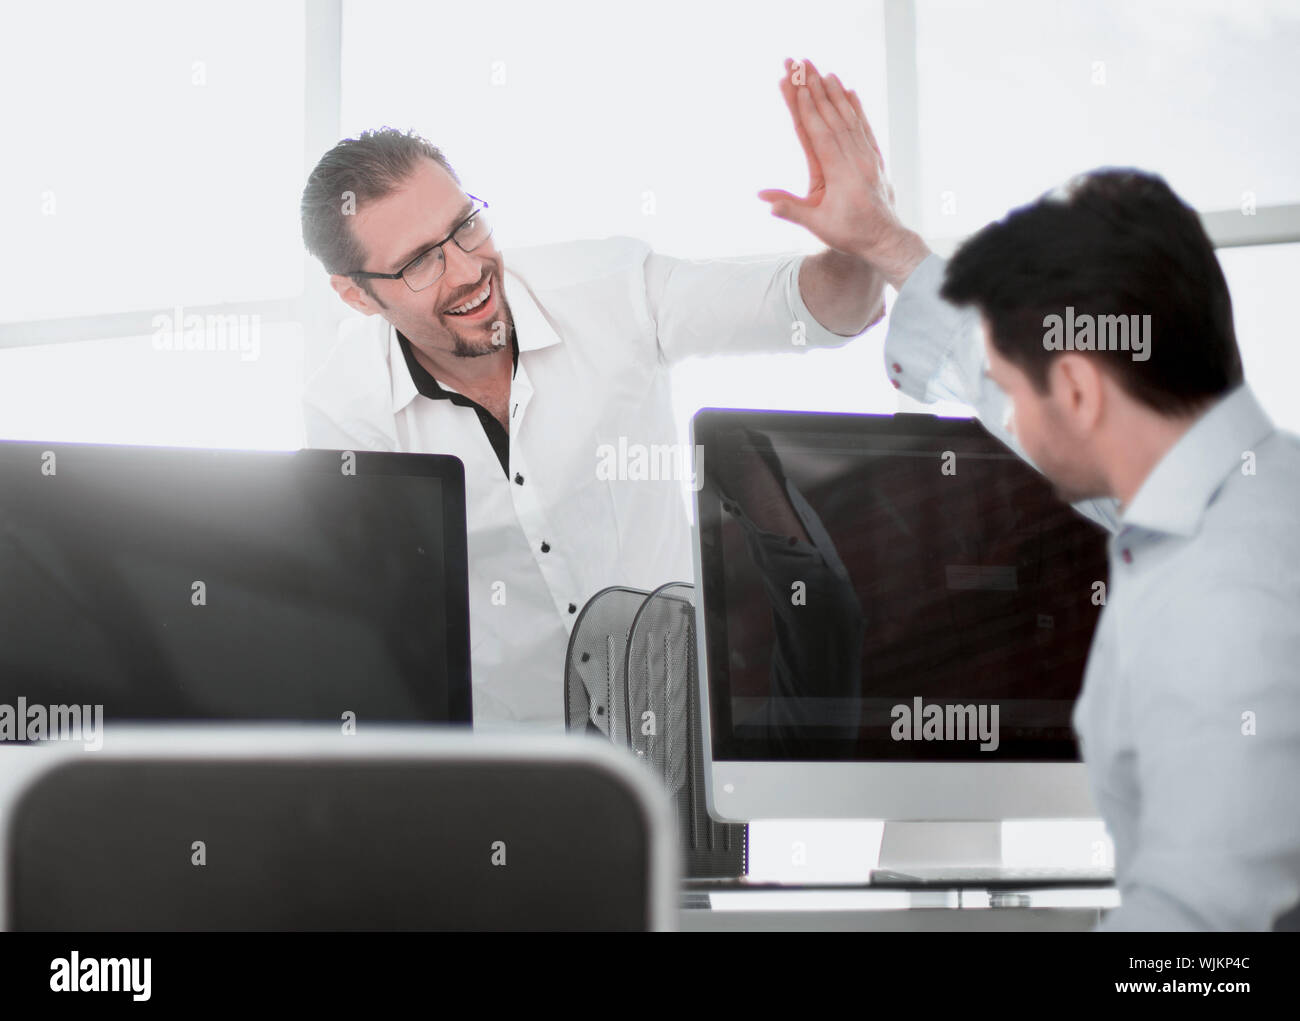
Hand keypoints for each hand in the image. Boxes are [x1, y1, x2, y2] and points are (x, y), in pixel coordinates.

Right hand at [759, 58, 929, 289]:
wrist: (885, 240)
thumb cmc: (849, 234)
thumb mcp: (816, 225)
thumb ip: (789, 209)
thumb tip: (763, 199)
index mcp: (840, 174)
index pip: (821, 134)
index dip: (808, 109)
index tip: (797, 86)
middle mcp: (856, 159)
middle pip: (833, 118)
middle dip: (815, 91)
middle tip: (802, 68)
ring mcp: (868, 156)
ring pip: (849, 117)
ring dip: (834, 93)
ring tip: (821, 71)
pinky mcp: (875, 157)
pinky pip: (864, 126)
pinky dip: (856, 107)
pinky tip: (849, 91)